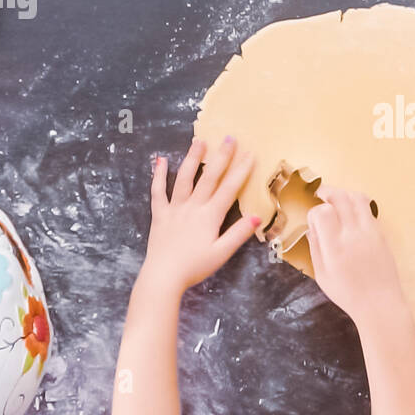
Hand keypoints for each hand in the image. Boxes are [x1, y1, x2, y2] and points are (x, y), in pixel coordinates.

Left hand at [141, 136, 257, 293]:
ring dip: (192, 158)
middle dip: (221, 157)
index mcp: (210, 216)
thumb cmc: (194, 267)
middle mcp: (193, 207)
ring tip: (199, 141)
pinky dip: (158, 175)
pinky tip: (160, 160)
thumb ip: (238, 233)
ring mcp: (174, 208)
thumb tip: (256, 216)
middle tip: (228, 138)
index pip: (229, 189)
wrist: (163, 276)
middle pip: (209, 177)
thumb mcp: (222, 253)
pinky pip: (158, 191)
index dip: (241, 171)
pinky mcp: (159, 214)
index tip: (250, 154)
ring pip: (184, 178)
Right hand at [306, 187, 408, 331]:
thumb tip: (311, 226)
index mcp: (335, 247)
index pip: (323, 212)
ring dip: (344, 195)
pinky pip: (368, 209)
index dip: (314, 212)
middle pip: (340, 197)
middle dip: (327, 193)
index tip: (313, 222)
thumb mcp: (321, 274)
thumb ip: (315, 247)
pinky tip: (351, 215)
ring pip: (357, 198)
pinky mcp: (381, 233)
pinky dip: (357, 205)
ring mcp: (371, 231)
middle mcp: (354, 234)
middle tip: (320, 197)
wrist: (380, 303)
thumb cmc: (347, 294)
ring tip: (336, 202)